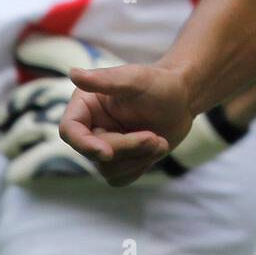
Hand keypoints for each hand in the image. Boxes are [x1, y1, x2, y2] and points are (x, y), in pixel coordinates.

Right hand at [0, 35, 241, 186]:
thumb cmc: (162, 81)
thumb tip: (74, 74)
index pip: (70, 133)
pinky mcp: (119, 160)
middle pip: (94, 156)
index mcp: (84, 107)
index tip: (108, 148)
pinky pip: (121, 180)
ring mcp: (103, 145)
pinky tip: (156, 148)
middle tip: (155, 140)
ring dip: (137, 161)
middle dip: (126, 151)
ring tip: (159, 139)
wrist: (185, 95)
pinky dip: (141, 169)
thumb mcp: (138, 79)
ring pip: (108, 172)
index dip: (86, 144)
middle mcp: (89, 127)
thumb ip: (107, 79)